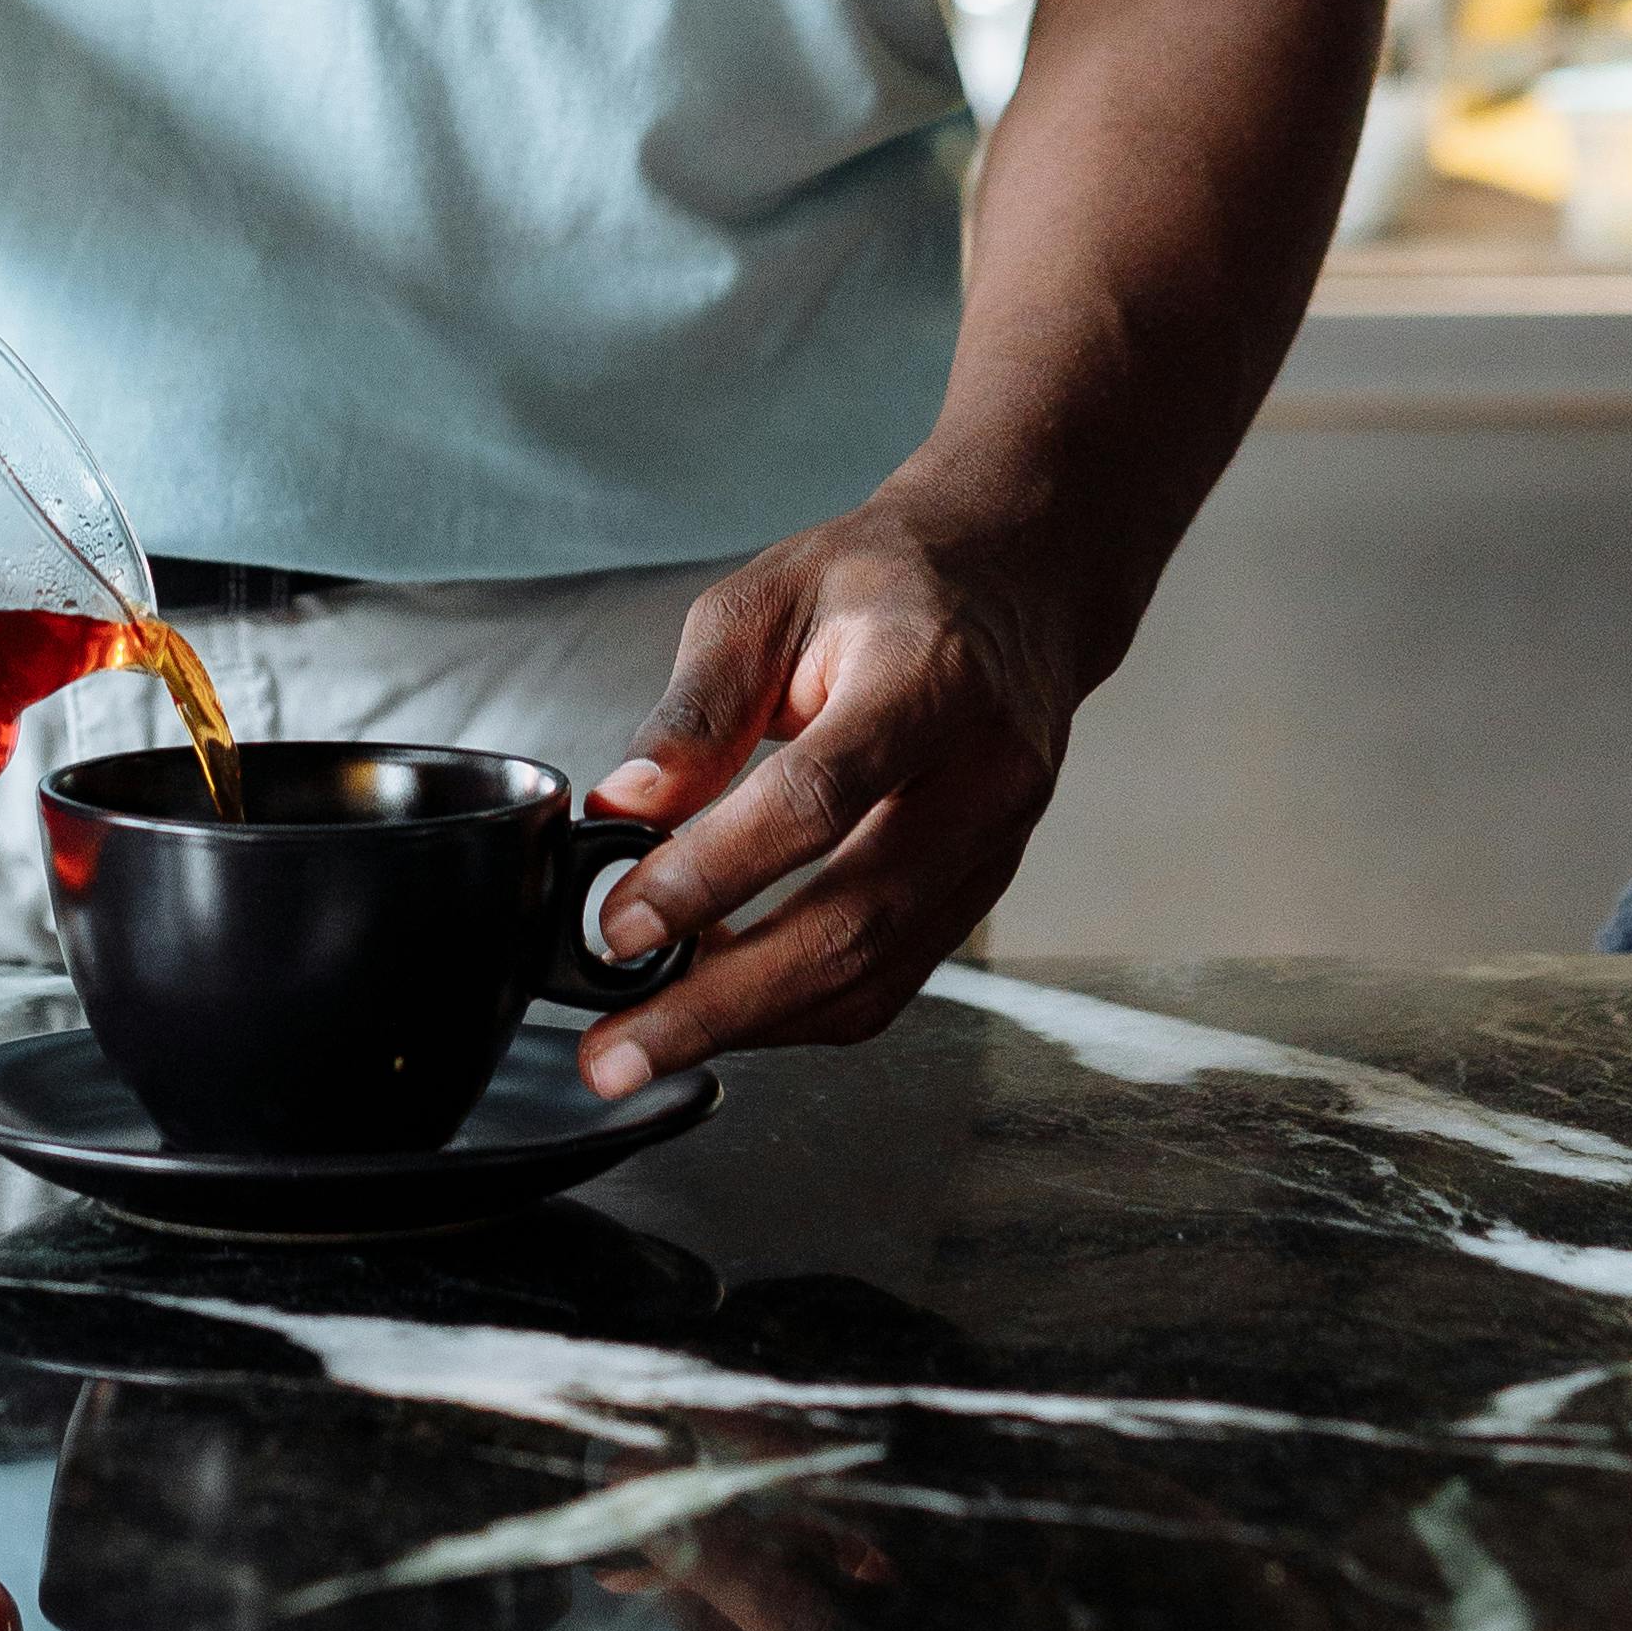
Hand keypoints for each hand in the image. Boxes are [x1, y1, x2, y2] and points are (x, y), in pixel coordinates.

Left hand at [574, 492, 1077, 1087]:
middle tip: (616, 1049)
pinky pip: (895, 976)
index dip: (714, 872)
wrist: (1016, 582)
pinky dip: (803, 1008)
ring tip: (646, 1042)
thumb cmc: (886, 581)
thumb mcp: (770, 596)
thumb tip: (627, 809)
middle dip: (721, 1003)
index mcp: (930, 679)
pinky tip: (724, 1006)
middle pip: (855, 920)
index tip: (620, 924)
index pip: (818, 798)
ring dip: (755, 1025)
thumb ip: (698, 708)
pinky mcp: (985, 888)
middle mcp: (985, 775)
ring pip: (877, 971)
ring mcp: (999, 844)